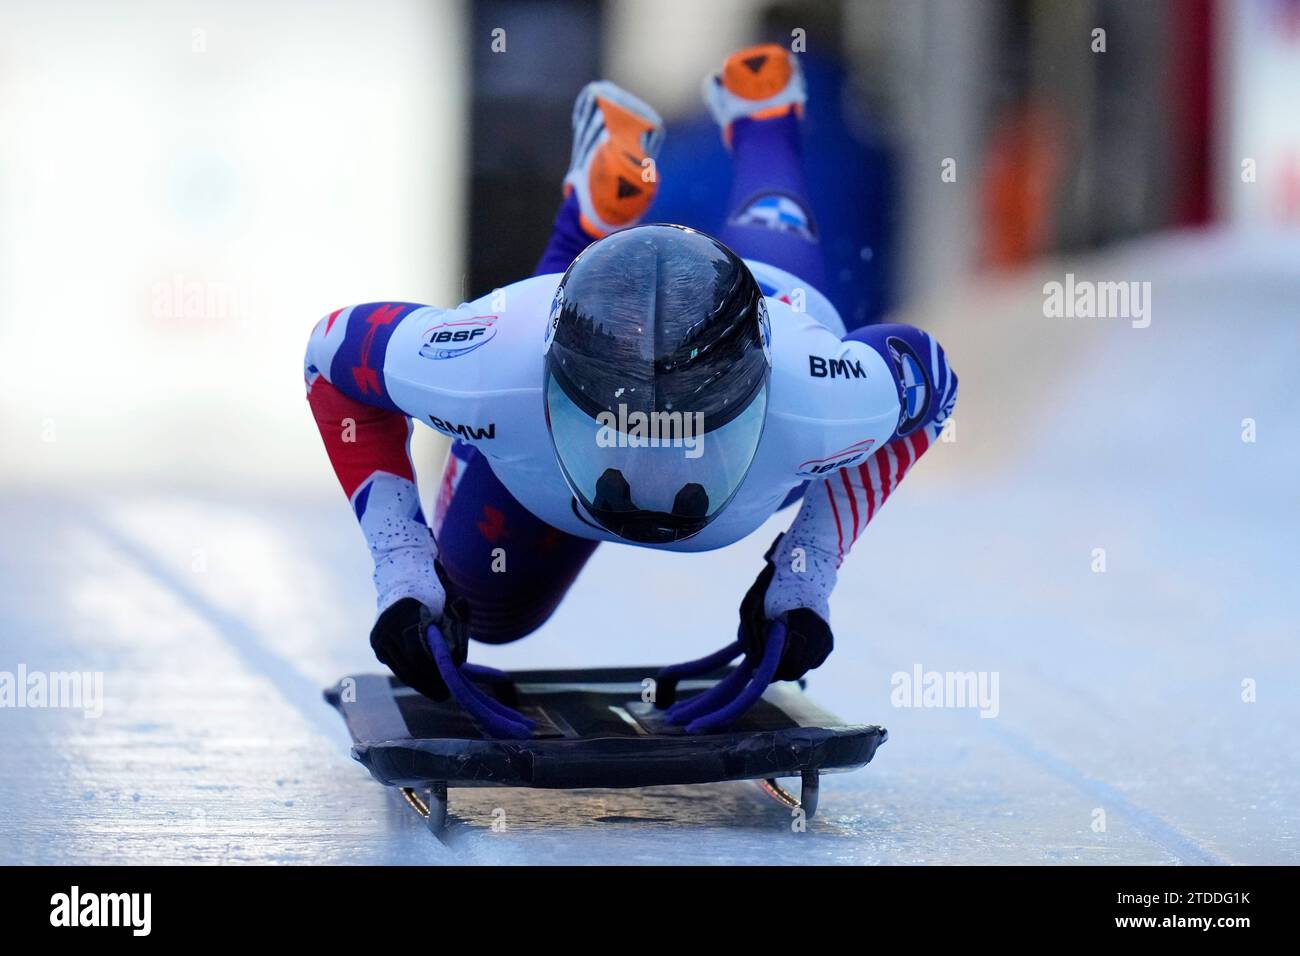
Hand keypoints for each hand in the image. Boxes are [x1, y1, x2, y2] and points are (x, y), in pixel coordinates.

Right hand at [368, 562, 470, 700]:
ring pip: (401, 669)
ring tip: (437, 692)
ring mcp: (379, 636)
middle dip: (428, 684)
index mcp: (405, 615)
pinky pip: (395, 665)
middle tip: (444, 695)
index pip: (417, 653)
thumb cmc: (435, 594)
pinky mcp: (376, 643)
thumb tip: (458, 663)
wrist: (405, 580)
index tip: (449, 683)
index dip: (434, 671)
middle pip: (408, 666)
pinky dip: (410, 674)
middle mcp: (387, 627)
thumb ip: (458, 631)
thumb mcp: (452, 607)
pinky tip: (424, 682)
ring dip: (419, 683)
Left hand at [738, 538, 832, 680]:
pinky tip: (790, 643)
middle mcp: (820, 633)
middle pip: (796, 670)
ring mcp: (826, 638)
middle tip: (762, 662)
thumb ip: (751, 635)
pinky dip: (799, 659)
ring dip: (788, 664)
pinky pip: (812, 661)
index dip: (770, 671)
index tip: (755, 670)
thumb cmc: (772, 588)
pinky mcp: (829, 642)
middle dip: (777, 670)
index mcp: (802, 624)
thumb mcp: (751, 607)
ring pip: (804, 667)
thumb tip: (755, 661)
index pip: (788, 663)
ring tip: (775, 647)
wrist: (802, 574)